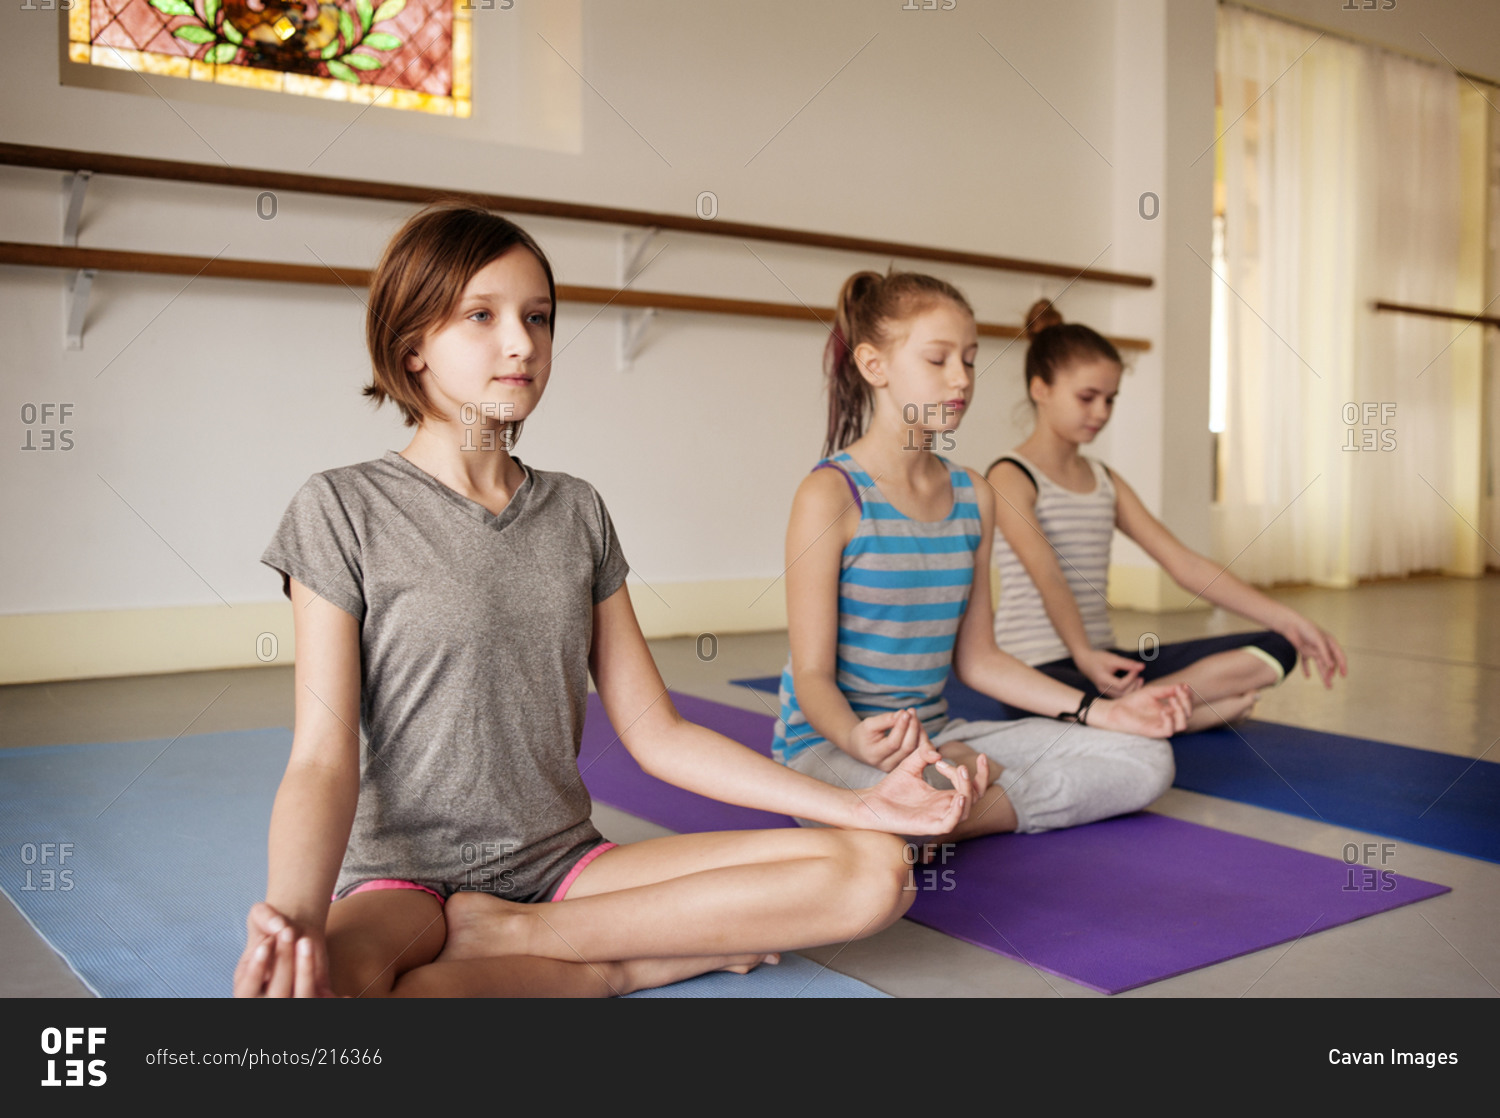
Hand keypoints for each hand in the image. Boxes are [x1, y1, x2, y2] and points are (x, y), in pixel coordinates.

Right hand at [233, 902, 336, 997]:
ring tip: (305, 941)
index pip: (247, 987)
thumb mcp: (262, 914)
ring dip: (305, 970)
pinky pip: (323, 998)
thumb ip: (265, 917)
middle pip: (276, 992)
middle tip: (288, 931)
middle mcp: (268, 995)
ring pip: (302, 996)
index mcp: (247, 983)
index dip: (256, 968)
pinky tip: (344, 994)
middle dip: (282, 960)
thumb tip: (278, 924)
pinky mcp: (315, 993)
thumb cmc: (273, 925)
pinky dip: (331, 996)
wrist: (297, 931)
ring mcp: (293, 996)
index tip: (266, 942)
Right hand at [847, 708, 929, 772]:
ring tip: (913, 717)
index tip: (905, 712)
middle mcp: (887, 765)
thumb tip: (903, 714)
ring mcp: (898, 767)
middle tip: (911, 712)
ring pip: (916, 750)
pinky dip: (921, 737)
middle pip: (907, 748)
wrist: (860, 748)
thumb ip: (885, 719)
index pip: (893, 743)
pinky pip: (918, 752)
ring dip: (918, 731)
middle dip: (912, 728)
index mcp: (875, 756)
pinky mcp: (905, 765)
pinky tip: (916, 725)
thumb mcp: (869, 724)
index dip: (901, 727)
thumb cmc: (863, 735)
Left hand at [852, 738, 988, 837]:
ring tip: (960, 770)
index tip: (965, 758)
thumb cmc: (891, 787)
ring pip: (966, 809)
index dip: (975, 773)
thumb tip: (938, 754)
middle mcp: (944, 808)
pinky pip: (950, 823)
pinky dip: (958, 811)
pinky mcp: (927, 826)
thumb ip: (924, 754)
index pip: (971, 787)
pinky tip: (958, 796)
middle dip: (979, 779)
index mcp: (943, 797)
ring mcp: (937, 818)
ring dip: (967, 789)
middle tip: (968, 762)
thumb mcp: (910, 764)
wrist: (871, 802)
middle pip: (974, 798)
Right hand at [1073, 648, 1144, 695]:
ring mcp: (1105, 691)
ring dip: (1132, 689)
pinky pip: (1120, 695)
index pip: (1121, 685)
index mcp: (1103, 680)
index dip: (1131, 677)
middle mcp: (1103, 688)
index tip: (1136, 669)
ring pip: (1122, 696)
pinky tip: (1133, 683)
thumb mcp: (1113, 658)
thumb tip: (1142, 667)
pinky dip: (1128, 690)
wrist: (1085, 662)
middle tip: (1139, 676)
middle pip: (1122, 693)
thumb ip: (1127, 663)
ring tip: (1138, 679)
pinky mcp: (1107, 691)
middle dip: (1134, 685)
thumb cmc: (1098, 658)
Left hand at [1090, 682, 1190, 737]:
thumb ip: (1167, 690)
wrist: (1116, 709)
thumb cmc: (1133, 702)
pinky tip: (1163, 710)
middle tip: (1178, 692)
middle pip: (1187, 715)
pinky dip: (1169, 720)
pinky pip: (1168, 731)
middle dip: (1186, 702)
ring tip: (1172, 699)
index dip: (1188, 696)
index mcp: (1168, 710)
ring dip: (1181, 711)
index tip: (1184, 686)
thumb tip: (1183, 685)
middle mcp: (1167, 719)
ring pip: (1182, 725)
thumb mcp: (1152, 692)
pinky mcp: (1153, 732)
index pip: (1186, 705)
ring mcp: (1161, 726)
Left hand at [1278, 614, 1347, 688]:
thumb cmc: (1307, 630)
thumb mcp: (1318, 641)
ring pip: (1320, 665)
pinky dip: (1306, 669)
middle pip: (1330, 663)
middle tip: (1329, 682)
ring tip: (1328, 686)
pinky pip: (1305, 662)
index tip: (1344, 675)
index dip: (1343, 666)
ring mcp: (1313, 650)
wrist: (1291, 625)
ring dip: (1323, 675)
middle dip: (1331, 673)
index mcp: (1330, 643)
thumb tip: (1332, 666)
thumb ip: (1325, 653)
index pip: (1339, 656)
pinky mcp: (1303, 651)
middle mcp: (1323, 647)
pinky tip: (1307, 676)